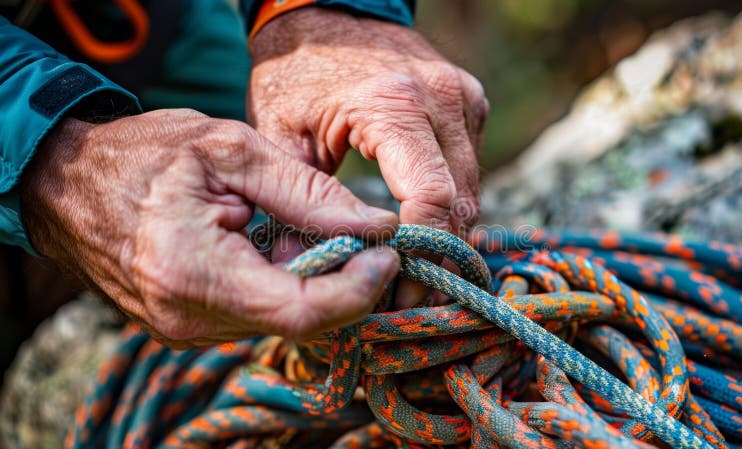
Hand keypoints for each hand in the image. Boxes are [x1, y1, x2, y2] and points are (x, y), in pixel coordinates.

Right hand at [19, 110, 399, 347]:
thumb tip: (377, 225)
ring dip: (312, 278)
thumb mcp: (230, 149)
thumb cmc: (144, 154)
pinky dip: (283, 282)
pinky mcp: (188, 326)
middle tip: (358, 233)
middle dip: (343, 280)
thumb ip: (307, 191)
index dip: (359, 287)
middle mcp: (189, 318)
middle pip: (300, 321)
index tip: (388, 251)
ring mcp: (186, 329)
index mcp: (194, 273)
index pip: (303, 311)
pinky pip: (257, 314)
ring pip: (282, 319)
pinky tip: (273, 242)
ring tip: (302, 225)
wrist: (68, 182)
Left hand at [248, 8, 487, 305]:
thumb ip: (300, 201)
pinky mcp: (470, 103)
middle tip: (411, 299)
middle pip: (461, 203)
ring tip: (417, 275)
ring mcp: (464, 98)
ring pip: (472, 190)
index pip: (432, 198)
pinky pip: (469, 169)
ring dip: (448, 236)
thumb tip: (311, 270)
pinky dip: (451, 205)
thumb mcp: (282, 135)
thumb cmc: (297, 73)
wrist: (328, 14)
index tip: (399, 290)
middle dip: (439, 257)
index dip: (422, 253)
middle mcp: (442, 100)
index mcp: (392, 105)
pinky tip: (425, 232)